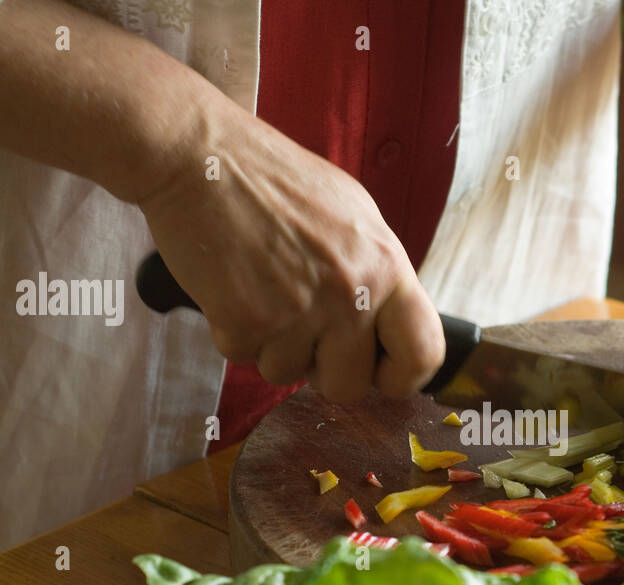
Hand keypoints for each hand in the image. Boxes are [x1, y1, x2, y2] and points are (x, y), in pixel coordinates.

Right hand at [135, 97, 443, 402]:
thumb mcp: (353, 216)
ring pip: (288, 375)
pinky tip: (232, 285)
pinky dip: (233, 331)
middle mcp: (350, 294)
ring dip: (271, 345)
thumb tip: (390, 330)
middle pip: (350, 387)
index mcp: (387, 265)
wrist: (200, 158)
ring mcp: (298, 312)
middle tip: (303, 331)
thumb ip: (377, 274)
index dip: (401, 378)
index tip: (381, 376)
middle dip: (323, 369)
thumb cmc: (274, 180)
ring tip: (261, 288)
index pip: (423, 354)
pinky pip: (243, 358)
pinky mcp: (246, 323)